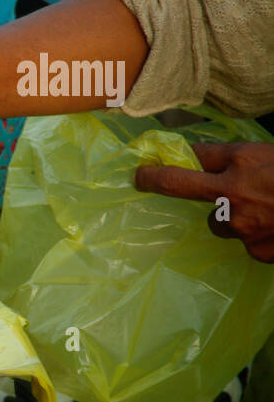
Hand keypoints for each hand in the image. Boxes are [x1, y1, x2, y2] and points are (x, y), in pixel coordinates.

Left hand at [135, 142, 273, 262]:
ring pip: (216, 222)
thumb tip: (217, 162)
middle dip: (152, 180)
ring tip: (261, 213)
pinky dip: (256, 236)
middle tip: (140, 178)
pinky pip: (245, 242)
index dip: (181, 152)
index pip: (198, 153)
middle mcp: (232, 192)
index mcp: (244, 160)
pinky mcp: (253, 250)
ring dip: (228, 218)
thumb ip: (245, 161)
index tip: (156, 157)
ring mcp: (239, 224)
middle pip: (177, 185)